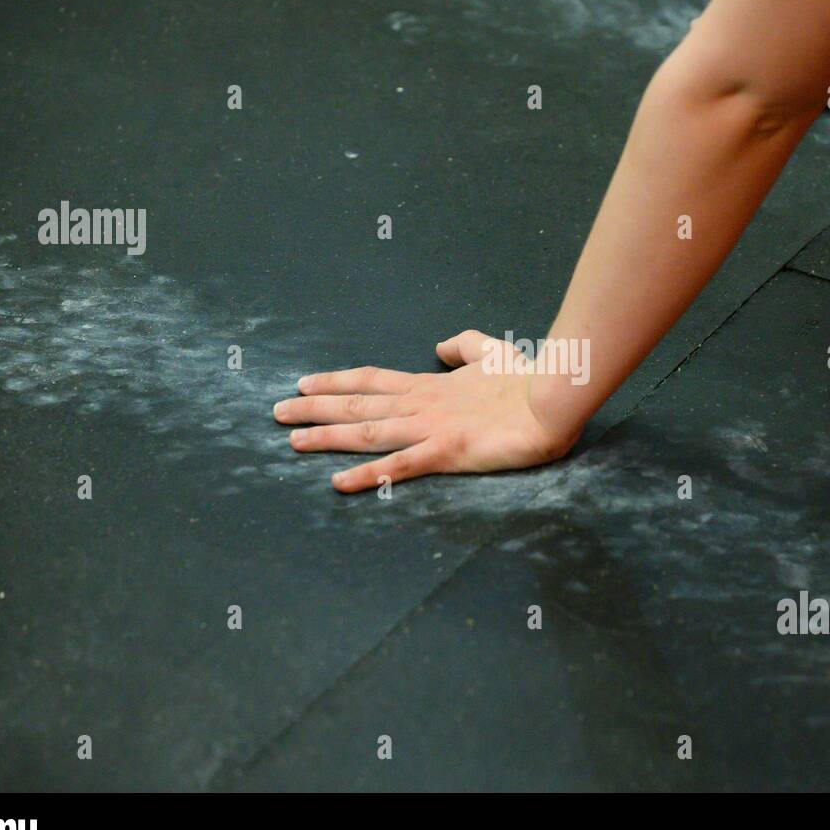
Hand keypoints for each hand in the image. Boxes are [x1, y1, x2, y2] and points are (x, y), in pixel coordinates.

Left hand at [273, 330, 580, 492]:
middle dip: (314, 408)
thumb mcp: (493, 352)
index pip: (373, 381)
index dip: (336, 381)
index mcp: (431, 386)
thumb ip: (465, 347)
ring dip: (327, 436)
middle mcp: (421, 405)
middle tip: (275, 412)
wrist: (553, 397)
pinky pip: (398, 466)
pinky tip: (338, 483)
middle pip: (357, 403)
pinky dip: (366, 475)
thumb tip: (441, 345)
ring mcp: (431, 428)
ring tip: (291, 441)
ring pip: (367, 431)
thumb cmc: (528, 378)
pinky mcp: (446, 452)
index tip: (304, 383)